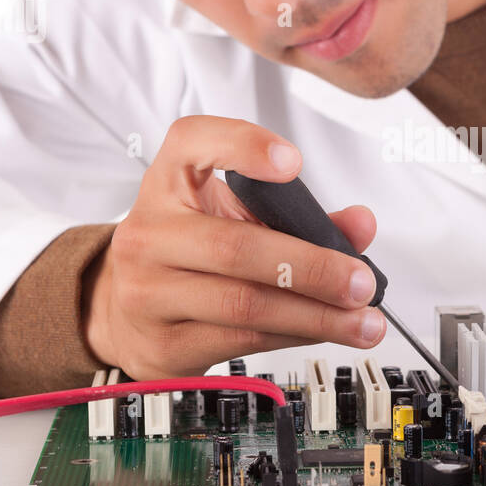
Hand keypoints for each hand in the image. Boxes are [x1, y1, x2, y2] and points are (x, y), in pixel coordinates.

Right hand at [81, 115, 385, 378]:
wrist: (122, 310)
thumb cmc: (190, 251)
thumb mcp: (233, 215)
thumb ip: (297, 214)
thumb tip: (359, 226)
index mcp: (169, 182)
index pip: (192, 142)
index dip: (243, 146)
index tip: (292, 163)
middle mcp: (150, 232)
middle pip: (236, 249)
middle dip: (312, 268)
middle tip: (362, 282)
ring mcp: (150, 292)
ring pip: (245, 305)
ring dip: (316, 316)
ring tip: (362, 321)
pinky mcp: (164, 343)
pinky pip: (243, 341)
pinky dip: (295, 336)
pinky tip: (326, 331)